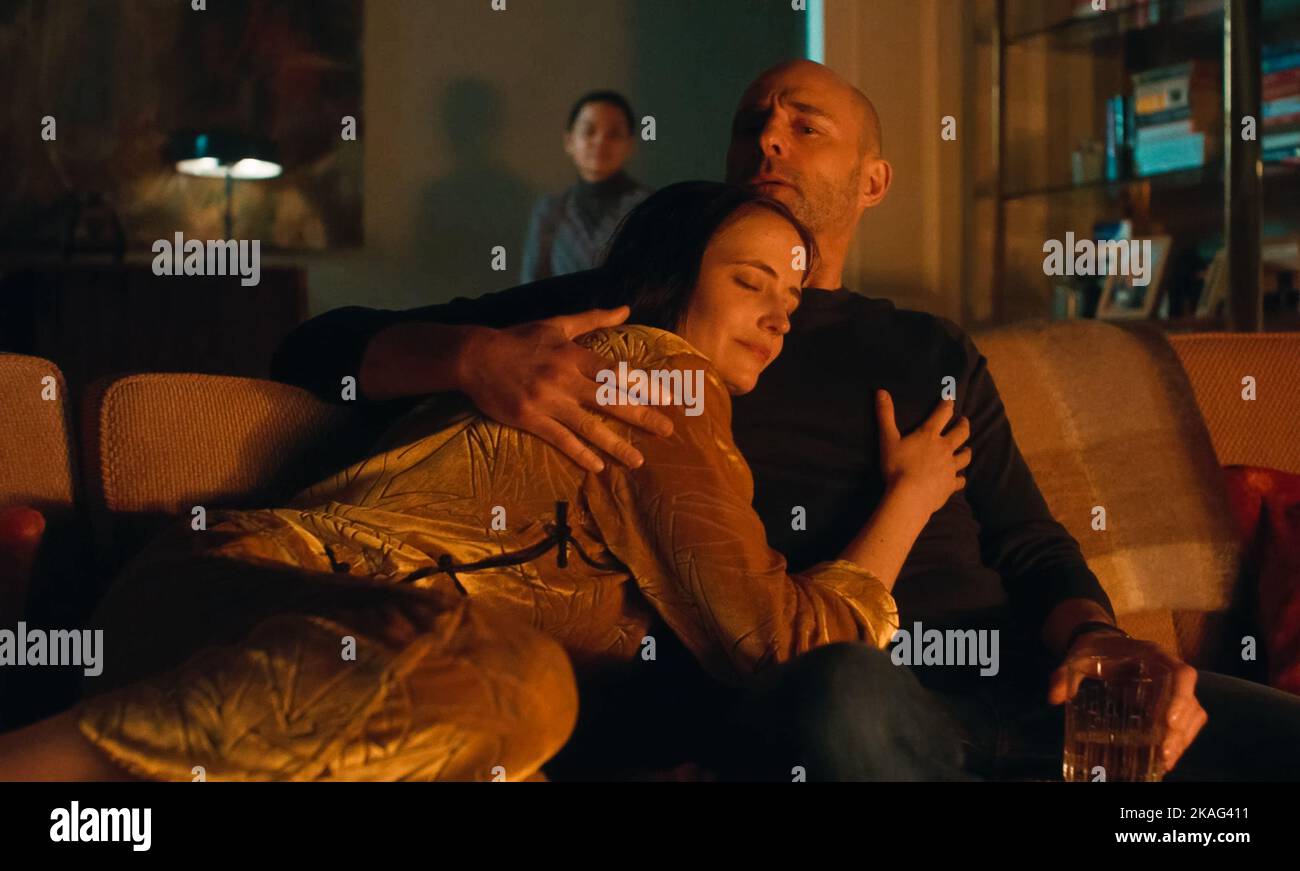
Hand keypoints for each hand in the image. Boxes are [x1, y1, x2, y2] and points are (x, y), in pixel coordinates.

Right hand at [458, 306, 674, 473]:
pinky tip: (598, 467)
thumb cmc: (519, 339)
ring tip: (637, 461)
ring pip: (588, 426)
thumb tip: (625, 309)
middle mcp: (564, 379)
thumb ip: (593, 319)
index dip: (644, 385)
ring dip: (615, 445)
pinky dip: (580, 453)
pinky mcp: (530, 419)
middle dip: (641, 416)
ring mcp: (547, 401)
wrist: (475, 356)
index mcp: (573, 355)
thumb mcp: (557, 324)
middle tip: (667, 431)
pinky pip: (560, 440)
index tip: (669, 398)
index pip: (617, 372)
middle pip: (610, 400)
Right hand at [876, 390, 970, 514]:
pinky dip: (961, 478)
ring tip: (967, 448)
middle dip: (963, 425)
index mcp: (929, 435)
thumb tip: (881, 391)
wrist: (910, 497)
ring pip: (965, 456)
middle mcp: (944, 448)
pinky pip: (961, 480)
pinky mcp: (951, 484)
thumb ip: (885, 415)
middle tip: (964, 421)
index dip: (947, 404)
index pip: (942, 414)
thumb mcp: (887, 439)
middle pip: (961, 433)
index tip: (951, 398)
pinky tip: (960, 478)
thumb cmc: (897, 467)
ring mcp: (950, 467)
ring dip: (966, 450)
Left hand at [1048, 630, 1206, 774]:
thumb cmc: (1092, 650)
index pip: (1181, 674)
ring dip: (1182, 739)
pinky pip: (1182, 723)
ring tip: (1164, 761)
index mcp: (1152, 656)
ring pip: (1192, 715)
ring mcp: (1169, 689)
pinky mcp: (1165, 703)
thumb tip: (1054, 697)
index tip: (1168, 721)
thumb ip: (1064, 675)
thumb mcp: (1076, 659)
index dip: (1181, 697)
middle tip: (1164, 753)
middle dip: (1181, 730)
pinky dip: (1177, 741)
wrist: (1098, 645)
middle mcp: (1168, 672)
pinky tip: (1163, 760)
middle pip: (1190, 701)